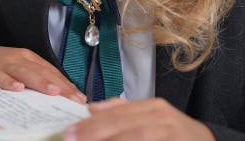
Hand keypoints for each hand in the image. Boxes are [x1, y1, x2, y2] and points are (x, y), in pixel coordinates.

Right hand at [0, 37, 85, 102]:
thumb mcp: (15, 68)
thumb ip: (33, 78)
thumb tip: (57, 95)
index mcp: (27, 58)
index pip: (52, 72)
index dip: (67, 85)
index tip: (82, 99)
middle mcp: (18, 58)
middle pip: (43, 73)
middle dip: (61, 86)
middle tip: (75, 100)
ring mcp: (2, 63)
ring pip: (24, 73)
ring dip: (40, 82)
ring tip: (53, 92)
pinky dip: (7, 82)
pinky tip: (16, 89)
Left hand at [64, 98, 214, 140]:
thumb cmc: (174, 134)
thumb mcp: (151, 117)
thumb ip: (122, 112)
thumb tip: (91, 108)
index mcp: (153, 107)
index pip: (118, 113)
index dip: (92, 123)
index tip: (70, 132)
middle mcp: (163, 118)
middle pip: (125, 126)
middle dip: (97, 134)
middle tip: (73, 140)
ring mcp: (172, 133)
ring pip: (138, 136)